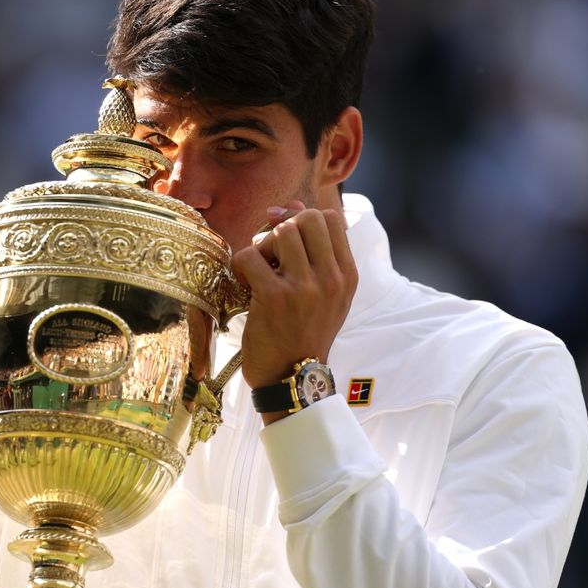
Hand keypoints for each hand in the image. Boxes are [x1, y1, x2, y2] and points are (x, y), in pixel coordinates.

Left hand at [230, 201, 356, 414]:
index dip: (303, 216)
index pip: (331, 219)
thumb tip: (292, 208)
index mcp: (347, 276)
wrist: (292, 379)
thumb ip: (315, 253)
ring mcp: (304, 288)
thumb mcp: (324, 296)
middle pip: (307, 218)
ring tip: (260, 269)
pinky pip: (251, 255)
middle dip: (283, 227)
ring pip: (281, 231)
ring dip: (262, 245)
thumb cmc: (304, 334)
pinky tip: (244, 283)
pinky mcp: (274, 297)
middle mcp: (331, 279)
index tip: (286, 231)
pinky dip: (241, 264)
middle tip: (271, 251)